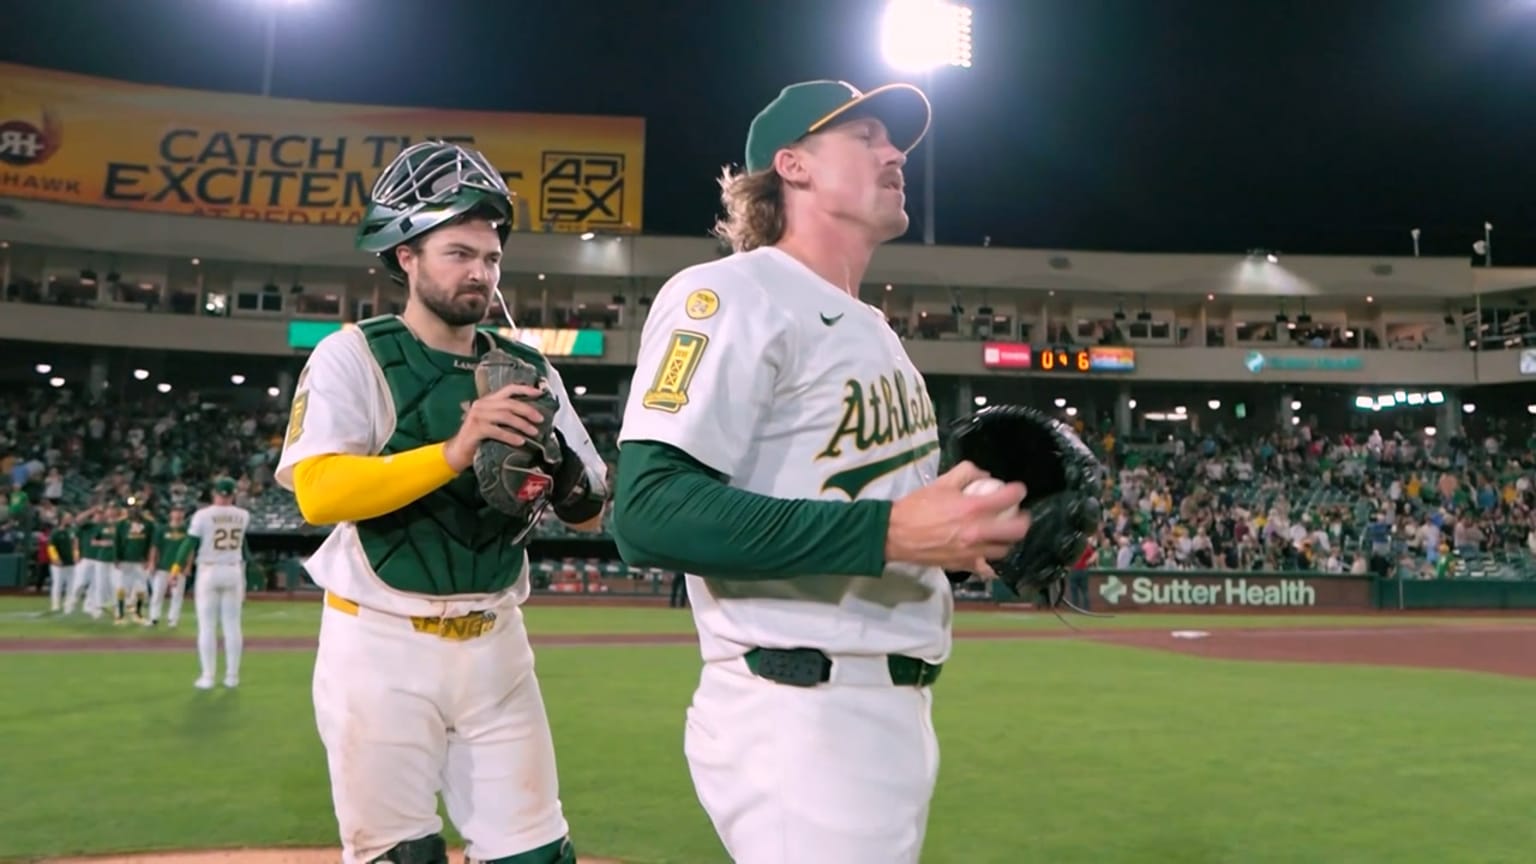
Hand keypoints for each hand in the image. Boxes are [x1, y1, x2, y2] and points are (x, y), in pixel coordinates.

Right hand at [443, 383, 548, 472]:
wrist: (458, 452)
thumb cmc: (480, 437)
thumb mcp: (493, 422)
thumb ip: (506, 416)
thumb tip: (532, 417)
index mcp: (488, 400)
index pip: (508, 389)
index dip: (525, 389)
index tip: (540, 393)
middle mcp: (482, 405)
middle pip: (509, 403)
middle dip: (527, 410)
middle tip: (540, 419)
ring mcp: (477, 416)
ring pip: (505, 416)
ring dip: (522, 424)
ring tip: (534, 432)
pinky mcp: (475, 429)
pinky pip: (497, 431)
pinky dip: (510, 436)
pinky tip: (520, 442)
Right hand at [884, 461, 1032, 573]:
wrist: (895, 534)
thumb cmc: (917, 506)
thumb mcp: (941, 482)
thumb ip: (967, 472)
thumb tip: (985, 476)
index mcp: (973, 507)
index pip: (1010, 497)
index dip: (1019, 491)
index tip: (1018, 490)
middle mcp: (978, 531)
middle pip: (1017, 530)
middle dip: (1023, 520)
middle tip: (1019, 515)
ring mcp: (973, 552)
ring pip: (1005, 550)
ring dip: (1008, 540)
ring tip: (1003, 534)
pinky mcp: (964, 566)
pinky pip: (987, 568)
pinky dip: (992, 563)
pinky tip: (990, 555)